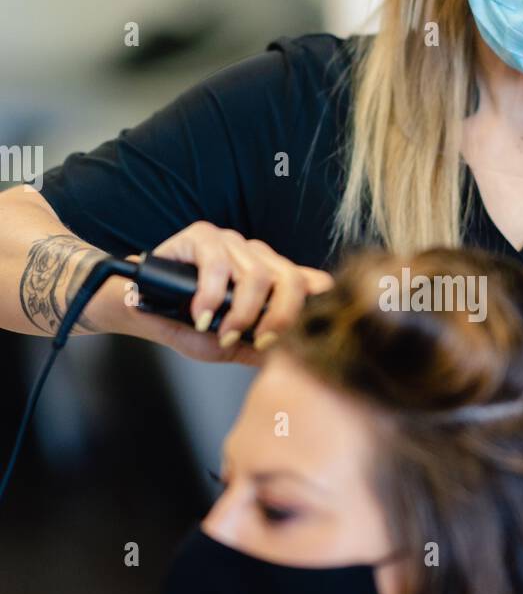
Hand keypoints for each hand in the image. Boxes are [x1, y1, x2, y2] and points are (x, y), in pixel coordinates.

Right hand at [105, 222, 332, 363]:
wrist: (138, 310)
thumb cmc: (184, 325)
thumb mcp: (229, 346)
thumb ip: (262, 347)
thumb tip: (296, 357)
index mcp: (270, 278)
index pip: (310, 283)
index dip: (312, 309)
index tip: (296, 340)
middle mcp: (256, 256)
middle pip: (291, 279)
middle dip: (281, 316)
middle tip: (262, 340)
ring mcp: (231, 243)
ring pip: (257, 274)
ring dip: (242, 312)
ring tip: (224, 334)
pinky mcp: (202, 236)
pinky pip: (217, 264)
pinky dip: (211, 296)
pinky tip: (200, 315)